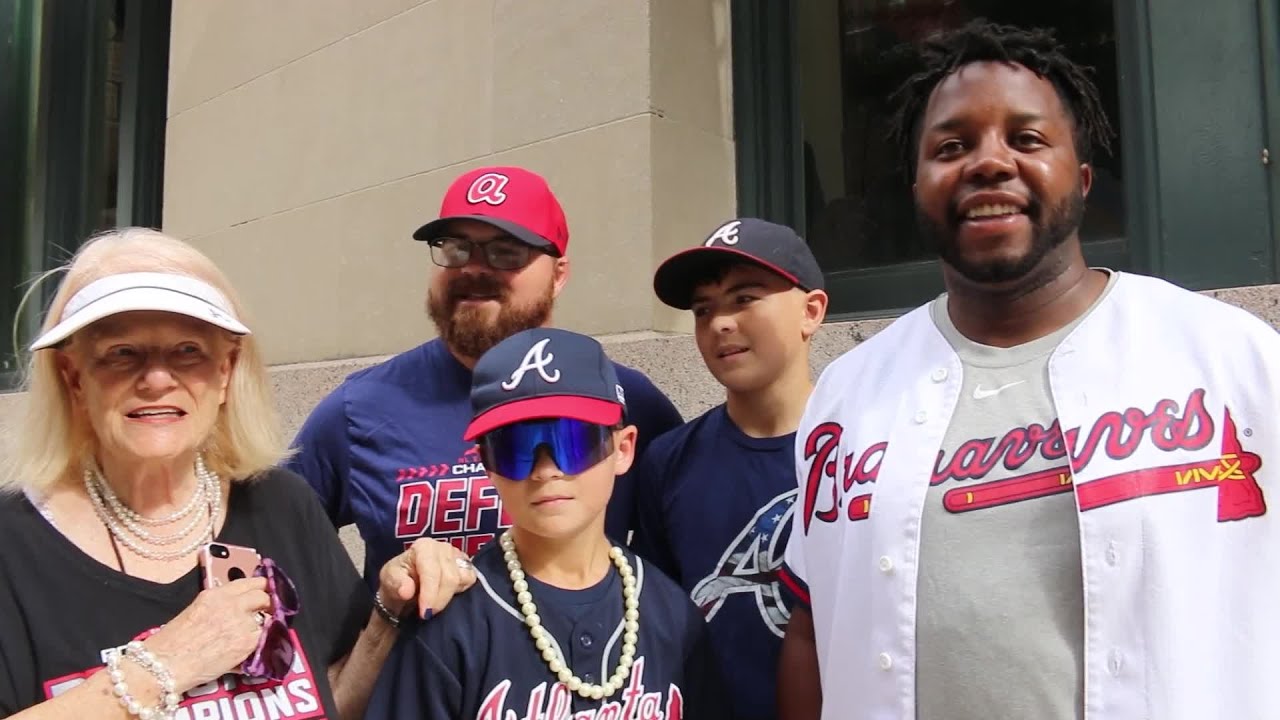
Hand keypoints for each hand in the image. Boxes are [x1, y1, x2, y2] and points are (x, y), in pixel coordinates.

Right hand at [144, 577, 270, 690]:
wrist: (166, 664)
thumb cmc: (172, 642)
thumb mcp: (195, 610)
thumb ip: (219, 605)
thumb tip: (236, 607)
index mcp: (216, 594)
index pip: (250, 582)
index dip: (261, 587)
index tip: (265, 591)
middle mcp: (232, 604)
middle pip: (263, 597)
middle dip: (267, 605)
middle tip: (266, 613)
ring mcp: (242, 623)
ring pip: (266, 621)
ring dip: (261, 628)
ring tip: (248, 637)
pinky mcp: (247, 643)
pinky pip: (263, 640)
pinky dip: (259, 645)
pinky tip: (246, 650)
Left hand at [378, 538, 476, 620]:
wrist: (406, 585)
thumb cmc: (397, 580)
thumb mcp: (389, 580)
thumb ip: (397, 583)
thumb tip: (407, 591)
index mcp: (424, 547)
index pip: (432, 572)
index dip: (430, 593)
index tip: (424, 612)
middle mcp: (443, 547)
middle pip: (450, 578)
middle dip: (439, 599)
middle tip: (427, 614)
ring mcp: (457, 555)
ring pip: (463, 579)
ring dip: (449, 596)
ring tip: (434, 603)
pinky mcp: (466, 565)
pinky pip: (471, 579)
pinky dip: (461, 589)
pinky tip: (448, 594)